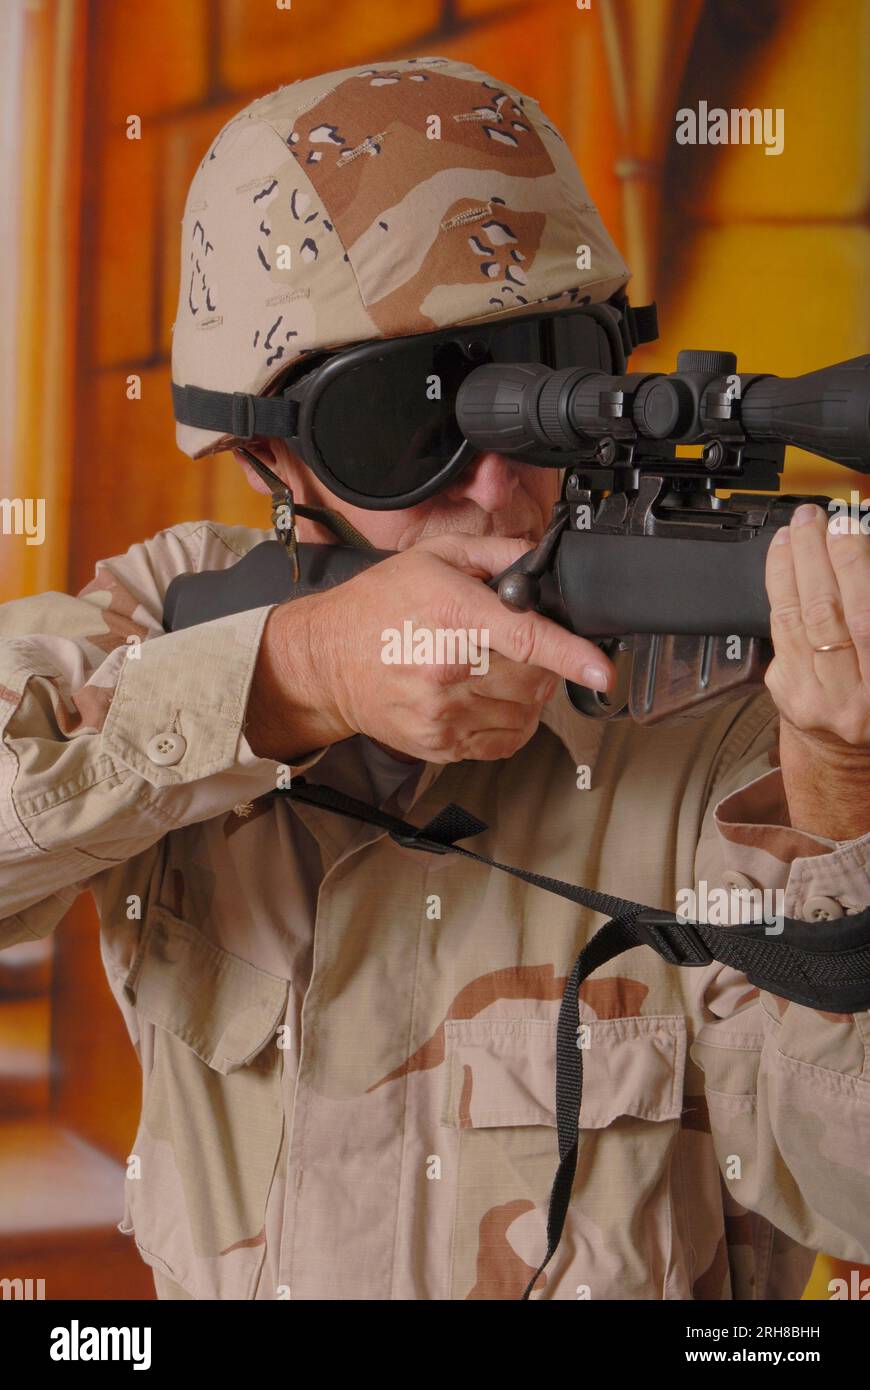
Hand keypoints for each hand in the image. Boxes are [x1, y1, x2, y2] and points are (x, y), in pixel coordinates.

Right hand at [247, 535, 615, 763]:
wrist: (325, 662)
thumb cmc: (376, 607)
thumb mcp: (433, 558)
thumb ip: (496, 555)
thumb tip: (541, 559)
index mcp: (451, 616)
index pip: (526, 639)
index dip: (572, 656)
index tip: (602, 671)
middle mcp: (447, 670)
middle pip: (534, 680)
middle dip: (542, 665)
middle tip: (515, 648)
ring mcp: (442, 714)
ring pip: (524, 714)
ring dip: (527, 696)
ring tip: (493, 672)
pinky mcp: (439, 744)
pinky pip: (502, 742)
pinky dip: (511, 723)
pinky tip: (486, 700)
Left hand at [764, 503, 869, 837]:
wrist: (854, 750)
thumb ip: (869, 608)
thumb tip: (858, 546)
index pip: (866, 619)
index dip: (854, 567)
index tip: (849, 528)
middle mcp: (850, 699)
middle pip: (826, 613)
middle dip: (819, 557)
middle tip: (817, 519)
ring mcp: (812, 697)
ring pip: (794, 619)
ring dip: (792, 566)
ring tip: (797, 530)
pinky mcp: (784, 691)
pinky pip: (778, 630)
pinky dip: (779, 589)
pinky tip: (781, 559)